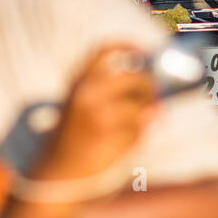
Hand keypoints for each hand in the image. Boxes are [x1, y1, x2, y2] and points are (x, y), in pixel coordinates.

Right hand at [31, 44, 157, 183]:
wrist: (57, 172)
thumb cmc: (75, 139)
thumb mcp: (84, 109)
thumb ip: (117, 99)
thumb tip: (160, 107)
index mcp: (78, 81)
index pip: (104, 50)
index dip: (127, 45)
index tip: (144, 50)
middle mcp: (86, 92)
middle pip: (135, 78)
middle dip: (149, 89)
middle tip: (151, 100)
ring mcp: (97, 112)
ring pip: (140, 109)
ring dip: (140, 121)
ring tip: (125, 132)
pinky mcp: (107, 135)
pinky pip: (137, 132)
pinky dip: (135, 140)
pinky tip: (119, 146)